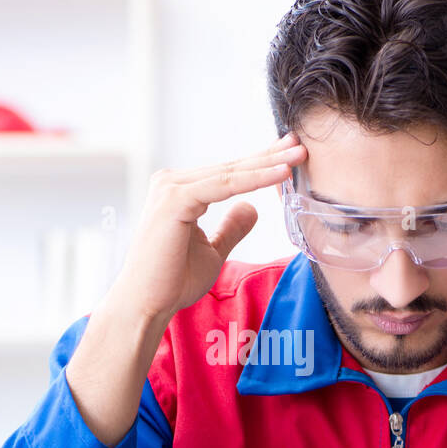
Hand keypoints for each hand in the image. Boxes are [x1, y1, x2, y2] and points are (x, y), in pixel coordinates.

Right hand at [110, 132, 306, 322]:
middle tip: (301, 143)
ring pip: (230, 173)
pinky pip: (224, 185)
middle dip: (269, 155)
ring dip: (267, 163)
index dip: (261, 163)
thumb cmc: (172, 281)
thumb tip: (251, 207)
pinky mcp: (175, 199)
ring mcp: (171, 188)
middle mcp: (171, 183)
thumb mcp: (213, 250)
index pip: (228, 173)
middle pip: (231, 167)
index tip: (290, 154)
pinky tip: (280, 173)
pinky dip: (255, 179)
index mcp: (180, 192)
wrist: (145, 304)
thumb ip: (230, 228)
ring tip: (298, 154)